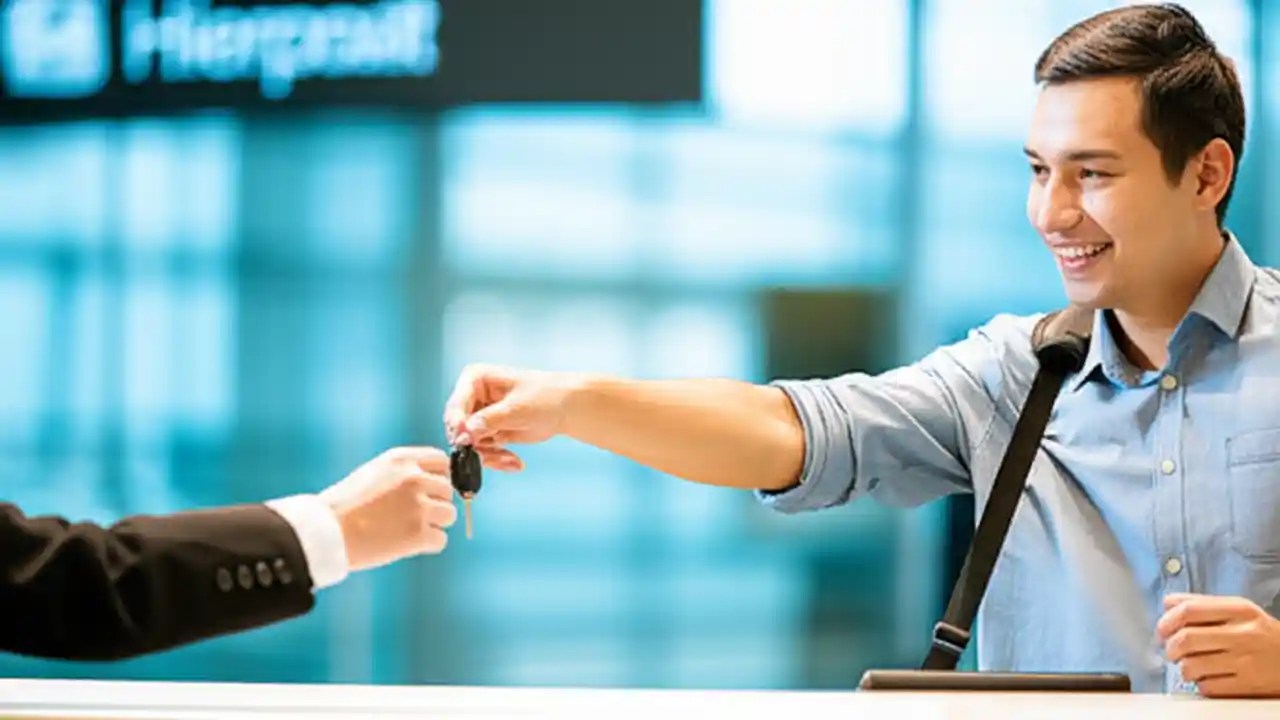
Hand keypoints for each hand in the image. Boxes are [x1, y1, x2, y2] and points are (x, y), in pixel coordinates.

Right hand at [318, 447, 457, 572]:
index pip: (442, 461)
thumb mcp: (374, 473)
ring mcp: (419, 506)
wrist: (325, 532)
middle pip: (448, 491)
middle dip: (435, 504)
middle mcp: (415, 478)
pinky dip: (427, 545)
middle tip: (411, 516)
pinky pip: (441, 540)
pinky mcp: (419, 534)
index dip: (439, 478)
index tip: (429, 490)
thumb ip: (404, 472)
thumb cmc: (345, 506)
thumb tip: (434, 480)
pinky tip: (405, 543)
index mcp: (402, 460)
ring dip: (434, 524)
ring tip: (407, 530)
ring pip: (449, 515)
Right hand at [442, 364, 585, 471]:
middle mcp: (473, 396)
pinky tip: (515, 463)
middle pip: (458, 427)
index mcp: (475, 379)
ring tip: (512, 461)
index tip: (463, 440)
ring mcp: (479, 416)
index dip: (458, 423)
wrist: (566, 408)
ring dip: (489, 455)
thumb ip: (489, 420)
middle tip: (489, 456)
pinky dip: (496, 458)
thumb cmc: (545, 396)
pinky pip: (482, 451)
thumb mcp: (517, 408)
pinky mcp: (488, 432)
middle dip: (475, 444)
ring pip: (469, 443)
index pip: (457, 404)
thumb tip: (465, 433)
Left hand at [1158, 593, 1279, 697]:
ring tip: (1190, 666)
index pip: (1189, 610)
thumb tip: (1167, 604)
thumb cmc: (1261, 635)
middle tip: (1171, 652)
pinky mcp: (1247, 686)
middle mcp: (1243, 634)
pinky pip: (1207, 687)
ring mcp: (1245, 662)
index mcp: (1239, 610)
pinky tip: (1207, 679)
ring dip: (1183, 668)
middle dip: (1170, 647)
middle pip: (1186, 638)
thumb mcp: (1239, 611)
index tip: (1162, 630)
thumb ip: (1203, 604)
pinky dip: (1200, 684)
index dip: (1167, 621)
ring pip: (1192, 665)